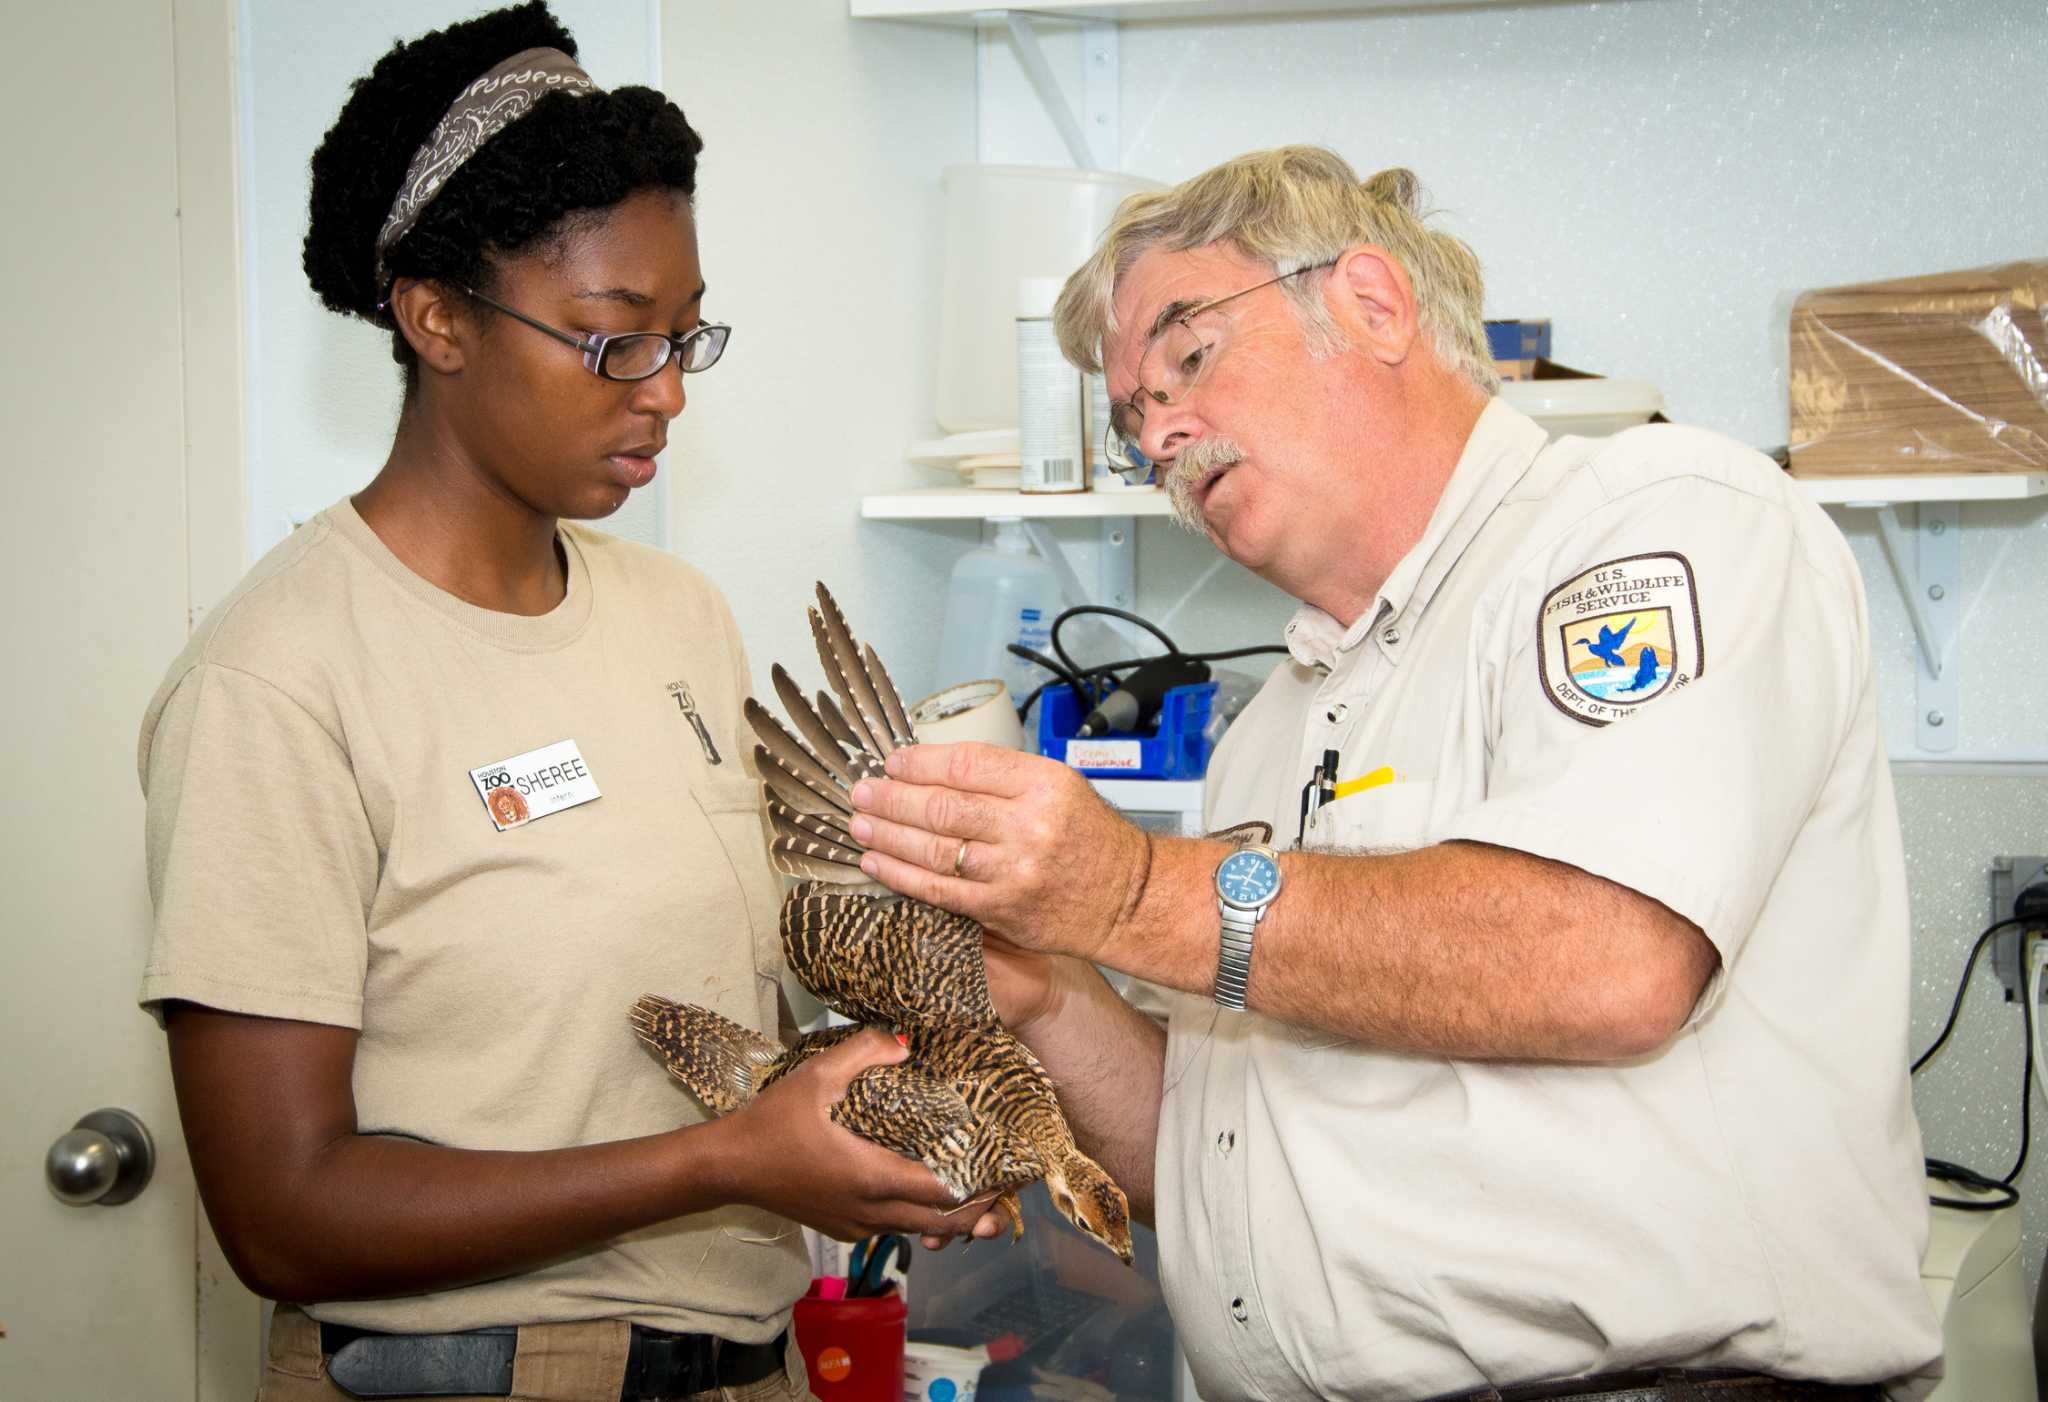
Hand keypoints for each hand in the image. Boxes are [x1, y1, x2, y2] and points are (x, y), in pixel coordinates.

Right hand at [713, 1029, 994, 1240]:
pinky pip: (895, 1228)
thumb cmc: (774, 1120)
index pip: (943, 1192)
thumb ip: (864, 1052)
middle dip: (978, 1211)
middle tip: (1005, 1190)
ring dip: (951, 1217)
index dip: (981, 1185)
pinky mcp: (845, 1229)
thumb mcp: (816, 1075)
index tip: (1007, 1171)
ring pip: (919, 1230)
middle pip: (941, 1223)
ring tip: (978, 1195)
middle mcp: (871, 1211)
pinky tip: (926, 1194)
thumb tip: (904, 1041)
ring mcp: (857, 1225)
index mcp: (872, 1177)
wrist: (731, 1166)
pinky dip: (920, 1217)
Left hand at [847, 742, 1149, 963]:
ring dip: (887, 835)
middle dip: (892, 797)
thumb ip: (1001, 776)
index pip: (964, 765)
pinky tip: (877, 863)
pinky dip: (901, 875)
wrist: (1127, 898)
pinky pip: (938, 890)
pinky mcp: (1001, 909)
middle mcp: (1028, 824)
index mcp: (1042, 783)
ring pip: (933, 848)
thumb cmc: (1090, 838)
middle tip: (862, 791)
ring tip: (859, 824)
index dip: (919, 762)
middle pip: (941, 806)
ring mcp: (1013, 870)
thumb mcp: (1059, 785)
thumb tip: (933, 769)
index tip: (892, 762)